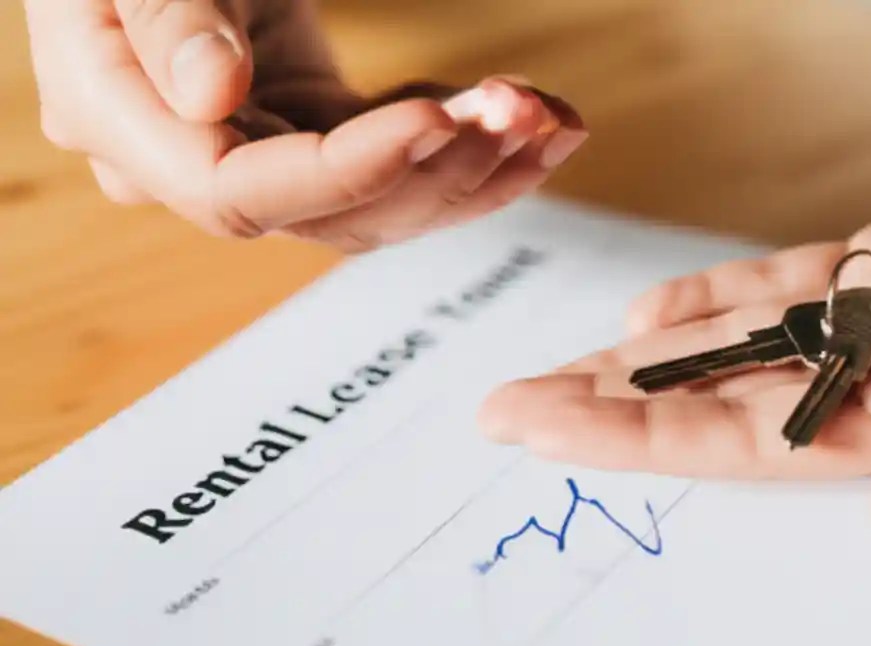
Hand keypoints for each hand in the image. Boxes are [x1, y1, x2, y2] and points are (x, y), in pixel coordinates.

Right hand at [23, 0, 586, 248]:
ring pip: (382, 197)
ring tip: (551, 119)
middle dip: (443, 167)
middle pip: (335, 210)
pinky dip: (465, 136)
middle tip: (522, 111)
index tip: (437, 121)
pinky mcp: (312, 127)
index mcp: (128, 131)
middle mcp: (197, 167)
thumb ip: (164, 20)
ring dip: (477, 162)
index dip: (350, 170)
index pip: (245, 194)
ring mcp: (263, 152)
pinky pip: (397, 157)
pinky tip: (530, 114)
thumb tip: (213, 97)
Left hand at [479, 79, 870, 541]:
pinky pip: (786, 288)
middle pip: (721, 407)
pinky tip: (651, 313)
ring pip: (741, 350)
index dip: (644, 441)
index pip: (753, 446)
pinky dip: (717, 298)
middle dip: (611, 411)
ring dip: (647, 363)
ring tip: (550, 374)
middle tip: (503, 411)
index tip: (544, 431)